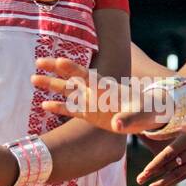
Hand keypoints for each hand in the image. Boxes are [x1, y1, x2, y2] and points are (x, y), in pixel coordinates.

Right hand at [31, 56, 165, 133]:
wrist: (153, 113)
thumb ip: (130, 118)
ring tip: (33, 78)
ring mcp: (92, 102)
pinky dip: (58, 108)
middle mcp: (96, 92)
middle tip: (38, 61)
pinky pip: (71, 111)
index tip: (60, 61)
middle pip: (72, 78)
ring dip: (52, 85)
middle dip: (56, 70)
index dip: (74, 68)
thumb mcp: (144, 112)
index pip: (88, 75)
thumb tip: (117, 124)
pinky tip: (44, 106)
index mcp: (108, 87)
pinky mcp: (91, 115)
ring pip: (68, 91)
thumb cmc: (150, 108)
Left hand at [135, 135, 185, 185]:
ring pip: (178, 175)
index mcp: (185, 141)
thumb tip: (146, 131)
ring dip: (164, 183)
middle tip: (139, 182)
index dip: (154, 165)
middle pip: (170, 167)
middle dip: (154, 176)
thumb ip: (166, 130)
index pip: (166, 156)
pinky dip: (175, 181)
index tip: (144, 172)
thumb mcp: (185, 122)